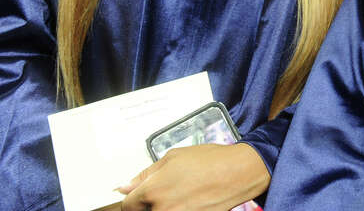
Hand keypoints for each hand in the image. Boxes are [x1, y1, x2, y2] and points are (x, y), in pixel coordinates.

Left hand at [117, 143, 269, 210]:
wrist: (239, 173)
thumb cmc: (211, 161)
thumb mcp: (174, 157)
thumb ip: (146, 174)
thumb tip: (124, 187)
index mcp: (153, 190)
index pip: (127, 205)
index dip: (134, 198)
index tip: (141, 195)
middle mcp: (161, 209)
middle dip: (151, 203)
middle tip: (170, 190)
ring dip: (167, 206)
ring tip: (184, 195)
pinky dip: (182, 208)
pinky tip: (193, 200)